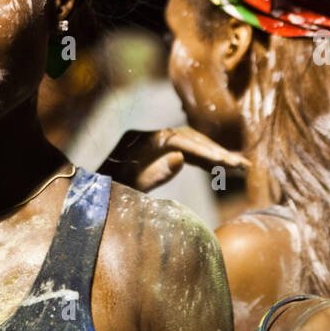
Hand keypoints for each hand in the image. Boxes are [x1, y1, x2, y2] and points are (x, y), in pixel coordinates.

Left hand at [99, 127, 248, 191]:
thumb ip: (153, 173)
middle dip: (215, 151)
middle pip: (189, 138)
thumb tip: (180, 158)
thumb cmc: (105, 191)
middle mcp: (148, 136)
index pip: (180, 139)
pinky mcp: (156, 153)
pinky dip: (202, 161)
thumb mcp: (129, 186)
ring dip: (213, 155)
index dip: (204, 150)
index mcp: (142, 140)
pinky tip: (219, 169)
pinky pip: (184, 152)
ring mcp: (153, 144)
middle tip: (241, 165)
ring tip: (238, 167)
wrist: (88, 194)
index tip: (224, 162)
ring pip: (190, 144)